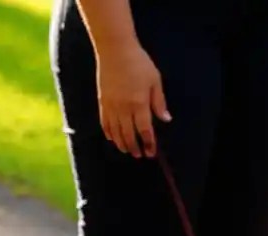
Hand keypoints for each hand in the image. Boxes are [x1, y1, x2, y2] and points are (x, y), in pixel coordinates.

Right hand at [95, 41, 169, 157]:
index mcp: (139, 104)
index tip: (151, 152)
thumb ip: (159, 102)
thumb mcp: (155, 80)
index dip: (148, 143)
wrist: (115, 49)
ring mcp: (111, 105)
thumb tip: (165, 119)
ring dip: (121, 144)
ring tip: (127, 151)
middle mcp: (124, 108)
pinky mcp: (102, 101)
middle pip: (128, 134)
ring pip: (115, 131)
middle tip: (140, 155)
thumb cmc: (138, 62)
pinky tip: (111, 138)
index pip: (144, 130)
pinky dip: (108, 132)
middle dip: (135, 147)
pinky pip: (104, 122)